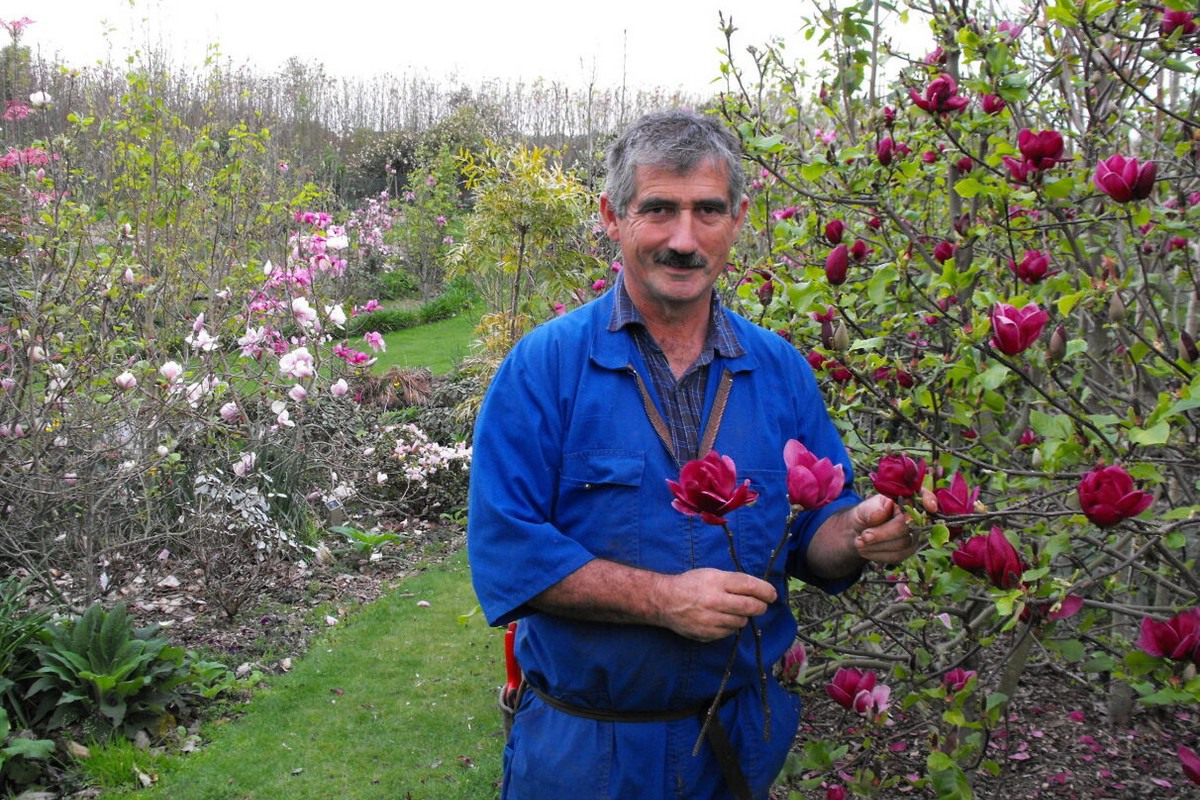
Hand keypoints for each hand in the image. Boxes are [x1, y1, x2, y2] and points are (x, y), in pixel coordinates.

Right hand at [653, 568, 776, 641]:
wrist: (665, 601)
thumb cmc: (691, 584)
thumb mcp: (711, 574)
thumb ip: (733, 581)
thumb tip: (759, 590)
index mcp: (717, 581)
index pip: (749, 585)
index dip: (765, 590)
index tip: (772, 594)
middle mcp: (715, 600)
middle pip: (750, 606)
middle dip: (760, 606)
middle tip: (762, 605)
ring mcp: (711, 619)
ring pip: (741, 622)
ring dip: (743, 617)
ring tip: (734, 610)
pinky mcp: (707, 633)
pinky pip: (728, 632)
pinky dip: (730, 626)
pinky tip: (721, 619)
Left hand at [852, 490, 935, 563]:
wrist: (859, 531)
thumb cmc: (866, 514)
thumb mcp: (864, 508)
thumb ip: (872, 510)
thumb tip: (884, 511)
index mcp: (906, 499)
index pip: (925, 496)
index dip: (929, 500)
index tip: (929, 506)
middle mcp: (915, 517)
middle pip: (907, 527)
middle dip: (883, 534)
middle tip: (864, 536)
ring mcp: (914, 535)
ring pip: (902, 544)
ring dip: (877, 546)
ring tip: (859, 542)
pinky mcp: (908, 550)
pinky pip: (897, 556)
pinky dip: (878, 555)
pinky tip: (865, 550)